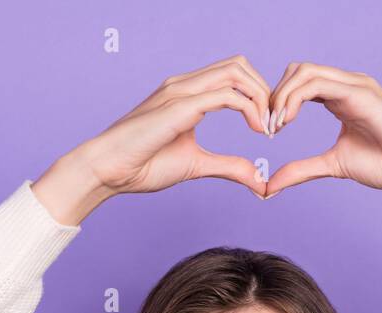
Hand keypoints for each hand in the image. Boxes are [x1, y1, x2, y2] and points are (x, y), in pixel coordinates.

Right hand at [34, 55, 272, 223]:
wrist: (108, 170)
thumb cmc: (143, 165)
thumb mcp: (197, 165)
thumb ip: (228, 167)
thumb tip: (257, 178)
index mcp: (187, 94)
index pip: (233, 75)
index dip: (257, 95)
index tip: (266, 127)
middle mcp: (185, 85)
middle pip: (239, 65)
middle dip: (265, 91)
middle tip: (272, 124)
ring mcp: (181, 91)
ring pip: (236, 72)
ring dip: (261, 97)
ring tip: (266, 127)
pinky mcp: (180, 106)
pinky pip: (226, 95)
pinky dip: (250, 109)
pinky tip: (256, 130)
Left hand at [262, 62, 381, 197]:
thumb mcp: (333, 165)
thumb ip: (301, 170)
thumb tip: (270, 185)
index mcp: (340, 98)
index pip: (299, 84)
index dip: (278, 103)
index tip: (269, 131)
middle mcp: (346, 85)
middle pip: (296, 71)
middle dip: (275, 96)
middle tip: (268, 127)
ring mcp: (353, 85)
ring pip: (303, 72)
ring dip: (281, 97)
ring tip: (276, 125)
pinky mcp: (359, 93)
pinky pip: (317, 84)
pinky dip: (294, 99)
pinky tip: (287, 122)